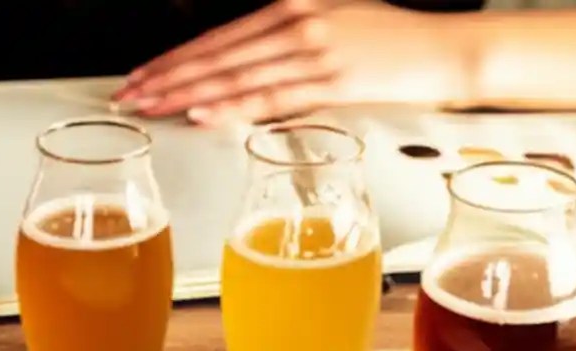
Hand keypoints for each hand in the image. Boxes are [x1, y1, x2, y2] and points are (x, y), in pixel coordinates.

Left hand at [114, 0, 468, 124]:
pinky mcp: (334, 82)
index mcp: (291, 8)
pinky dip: (233, 107)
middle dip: (166, 78)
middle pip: (216, 56)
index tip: (142, 76)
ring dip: (186, 94)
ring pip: (235, 77)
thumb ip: (285, 42)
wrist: (446, 50)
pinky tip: (202, 114)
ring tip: (151, 108)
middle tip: (129, 96)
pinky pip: (272, 98)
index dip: (174, 59)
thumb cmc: (391, 42)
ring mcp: (314, 53)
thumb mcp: (330, 25)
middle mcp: (296, 25)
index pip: (217, 38)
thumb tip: (244, 68)